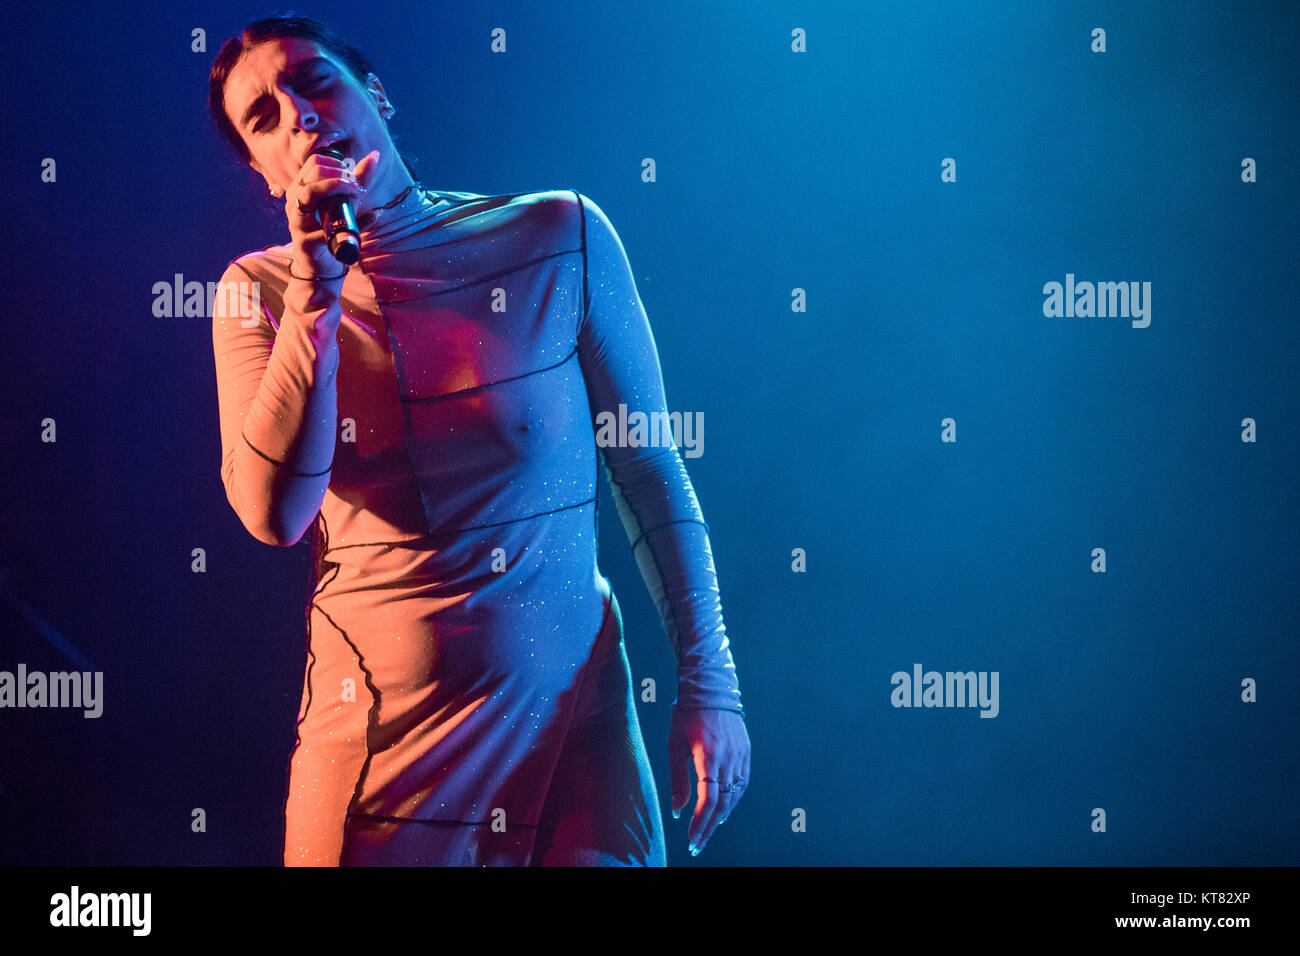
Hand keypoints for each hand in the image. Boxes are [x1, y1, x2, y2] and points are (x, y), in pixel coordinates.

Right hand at [283, 148, 381, 276]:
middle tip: (358, 187)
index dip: (338, 164)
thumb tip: (375, 155)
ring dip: (339, 187)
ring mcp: (296, 220)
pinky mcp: (304, 241)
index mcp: (301, 188)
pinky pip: (326, 226)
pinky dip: (354, 220)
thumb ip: (358, 180)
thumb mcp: (347, 202)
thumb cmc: (333, 232)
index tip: (354, 177)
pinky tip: (370, 217)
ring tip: (358, 195)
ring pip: (310, 192)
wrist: (323, 268)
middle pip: (314, 171)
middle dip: (341, 174)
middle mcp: (293, 200)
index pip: (315, 162)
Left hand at [669, 707, 749, 856]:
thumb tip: (678, 811)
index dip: (700, 824)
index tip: (691, 840)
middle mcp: (729, 759)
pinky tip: (724, 809)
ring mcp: (740, 756)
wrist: (710, 689)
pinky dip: (734, 800)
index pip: (708, 801)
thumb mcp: (675, 746)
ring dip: (722, 816)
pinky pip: (742, 783)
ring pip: (735, 796)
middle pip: (723, 804)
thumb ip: (678, 780)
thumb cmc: (686, 716)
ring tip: (708, 830)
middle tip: (697, 844)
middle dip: (709, 827)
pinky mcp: (746, 752)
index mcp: (709, 758)